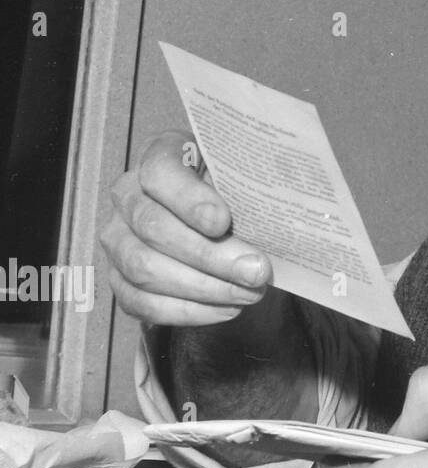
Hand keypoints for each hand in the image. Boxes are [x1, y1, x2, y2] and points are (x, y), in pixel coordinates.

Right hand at [98, 130, 274, 327]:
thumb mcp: (242, 172)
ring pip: (145, 270)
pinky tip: (227, 308)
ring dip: (203, 288)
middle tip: (256, 271)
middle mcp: (127, 196)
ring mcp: (118, 239)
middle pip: (155, 229)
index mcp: (158, 155)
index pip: (161, 175)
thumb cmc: (233, 184)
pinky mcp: (121, 278)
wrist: (221, 207)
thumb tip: (269, 222)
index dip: (190, 201)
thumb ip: (247, 188)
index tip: (223, 221)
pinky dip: (188, 311)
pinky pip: (142, 303)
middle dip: (210, 256)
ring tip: (249, 292)